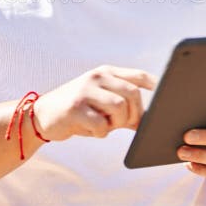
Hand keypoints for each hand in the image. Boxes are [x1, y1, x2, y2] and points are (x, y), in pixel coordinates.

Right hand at [32, 65, 156, 141]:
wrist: (42, 115)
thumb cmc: (78, 110)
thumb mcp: (99, 100)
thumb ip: (122, 104)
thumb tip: (149, 119)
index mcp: (105, 72)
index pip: (137, 76)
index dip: (154, 86)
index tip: (164, 98)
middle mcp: (96, 77)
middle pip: (133, 94)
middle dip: (134, 114)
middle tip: (126, 125)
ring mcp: (85, 91)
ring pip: (120, 108)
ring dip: (116, 124)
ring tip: (105, 125)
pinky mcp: (75, 108)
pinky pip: (101, 125)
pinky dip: (100, 133)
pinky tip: (90, 129)